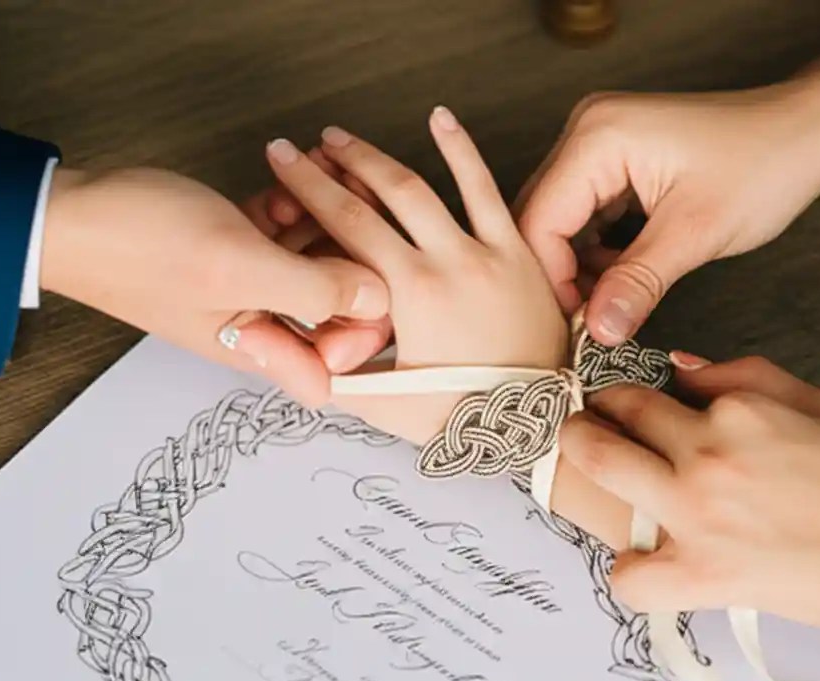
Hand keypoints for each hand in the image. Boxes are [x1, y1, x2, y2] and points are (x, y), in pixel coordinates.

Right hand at [40, 166, 389, 406]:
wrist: (67, 211)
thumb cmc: (139, 247)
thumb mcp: (237, 269)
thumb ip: (312, 291)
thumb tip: (377, 301)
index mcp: (264, 347)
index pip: (340, 367)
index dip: (368, 331)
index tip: (374, 276)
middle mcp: (264, 322)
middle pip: (339, 306)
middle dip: (354, 253)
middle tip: (355, 205)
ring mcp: (251, 283)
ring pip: (318, 258)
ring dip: (327, 215)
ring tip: (318, 175)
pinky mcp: (238, 246)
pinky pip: (288, 230)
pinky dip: (296, 201)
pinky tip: (289, 172)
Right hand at [261, 107, 567, 441]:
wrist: (537, 422)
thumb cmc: (461, 416)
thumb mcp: (385, 403)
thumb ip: (335, 372)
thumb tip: (293, 347)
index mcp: (408, 296)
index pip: (345, 226)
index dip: (307, 188)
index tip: (282, 162)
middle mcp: (445, 263)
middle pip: (377, 198)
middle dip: (333, 167)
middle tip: (304, 144)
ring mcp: (485, 252)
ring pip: (425, 187)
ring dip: (380, 158)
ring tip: (346, 138)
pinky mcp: (518, 252)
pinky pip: (487, 190)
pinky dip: (462, 151)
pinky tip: (441, 119)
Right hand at [515, 82, 819, 343]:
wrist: (809, 133)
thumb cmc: (765, 166)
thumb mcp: (696, 234)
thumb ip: (638, 283)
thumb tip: (596, 332)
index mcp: (597, 138)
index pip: (539, 222)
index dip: (551, 282)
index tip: (577, 330)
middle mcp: (587, 131)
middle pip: (542, 220)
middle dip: (560, 278)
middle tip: (586, 330)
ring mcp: (601, 143)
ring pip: (563, 221)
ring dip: (579, 268)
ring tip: (606, 311)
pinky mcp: (619, 159)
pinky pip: (588, 213)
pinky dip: (598, 252)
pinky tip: (621, 283)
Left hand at [559, 354, 819, 643]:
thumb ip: (744, 377)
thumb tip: (684, 367)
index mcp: (738, 410)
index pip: (650, 388)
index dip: (627, 393)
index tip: (620, 401)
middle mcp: (708, 455)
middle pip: (611, 420)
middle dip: (588, 417)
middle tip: (584, 424)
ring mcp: (699, 517)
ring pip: (600, 471)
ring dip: (582, 464)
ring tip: (590, 471)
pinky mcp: (703, 577)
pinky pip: (630, 576)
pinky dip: (628, 570)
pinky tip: (644, 559)